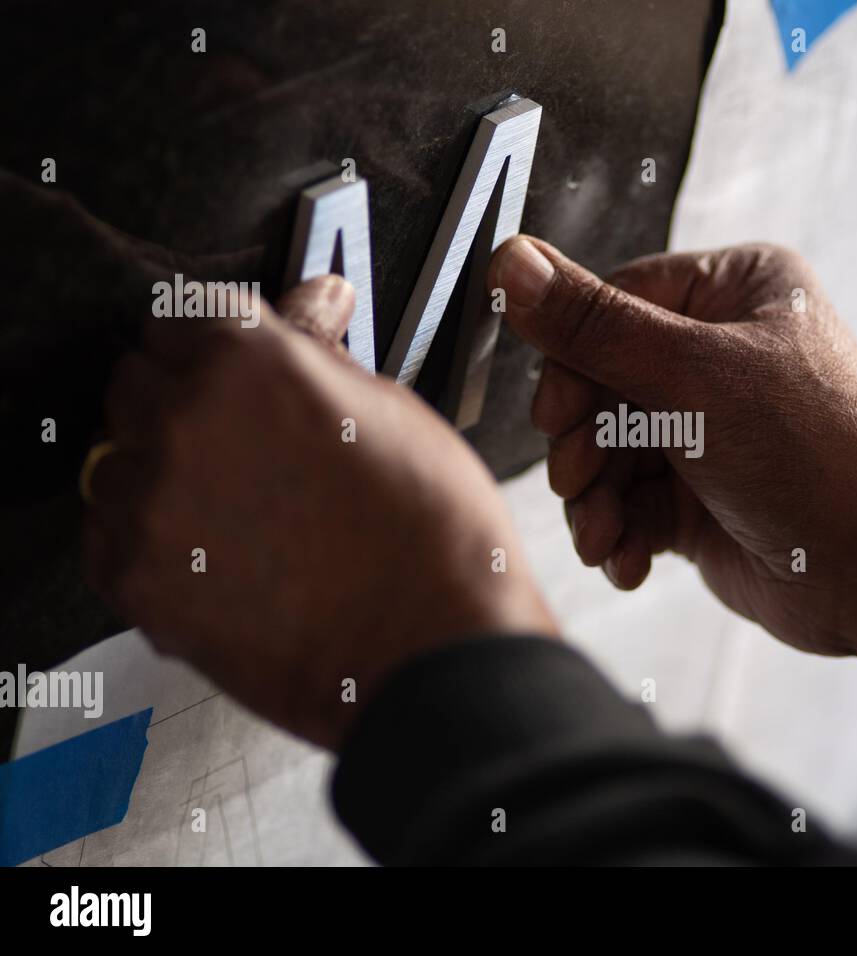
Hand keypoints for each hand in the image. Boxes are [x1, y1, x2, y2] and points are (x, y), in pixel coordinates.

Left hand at [83, 276, 556, 748]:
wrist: (433, 646)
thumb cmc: (433, 537)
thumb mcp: (392, 412)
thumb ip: (323, 353)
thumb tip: (315, 303)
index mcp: (253, 363)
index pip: (182, 316)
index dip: (213, 347)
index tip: (230, 371)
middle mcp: (187, 420)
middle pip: (136, 383)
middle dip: (182, 404)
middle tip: (246, 450)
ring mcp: (153, 502)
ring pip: (116, 461)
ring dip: (162, 478)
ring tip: (242, 517)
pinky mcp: (137, 579)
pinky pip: (108, 536)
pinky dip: (150, 543)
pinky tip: (222, 558)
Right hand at [491, 238, 856, 669]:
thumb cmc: (823, 457)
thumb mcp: (696, 376)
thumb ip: (594, 327)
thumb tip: (511, 262)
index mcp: (735, 293)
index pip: (614, 305)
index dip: (572, 360)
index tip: (555, 412)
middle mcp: (721, 355)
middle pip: (600, 384)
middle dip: (583, 444)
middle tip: (580, 478)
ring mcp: (711, 430)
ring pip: (608, 452)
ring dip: (595, 500)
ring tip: (603, 535)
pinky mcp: (704, 497)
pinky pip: (631, 505)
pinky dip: (619, 534)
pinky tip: (628, 560)